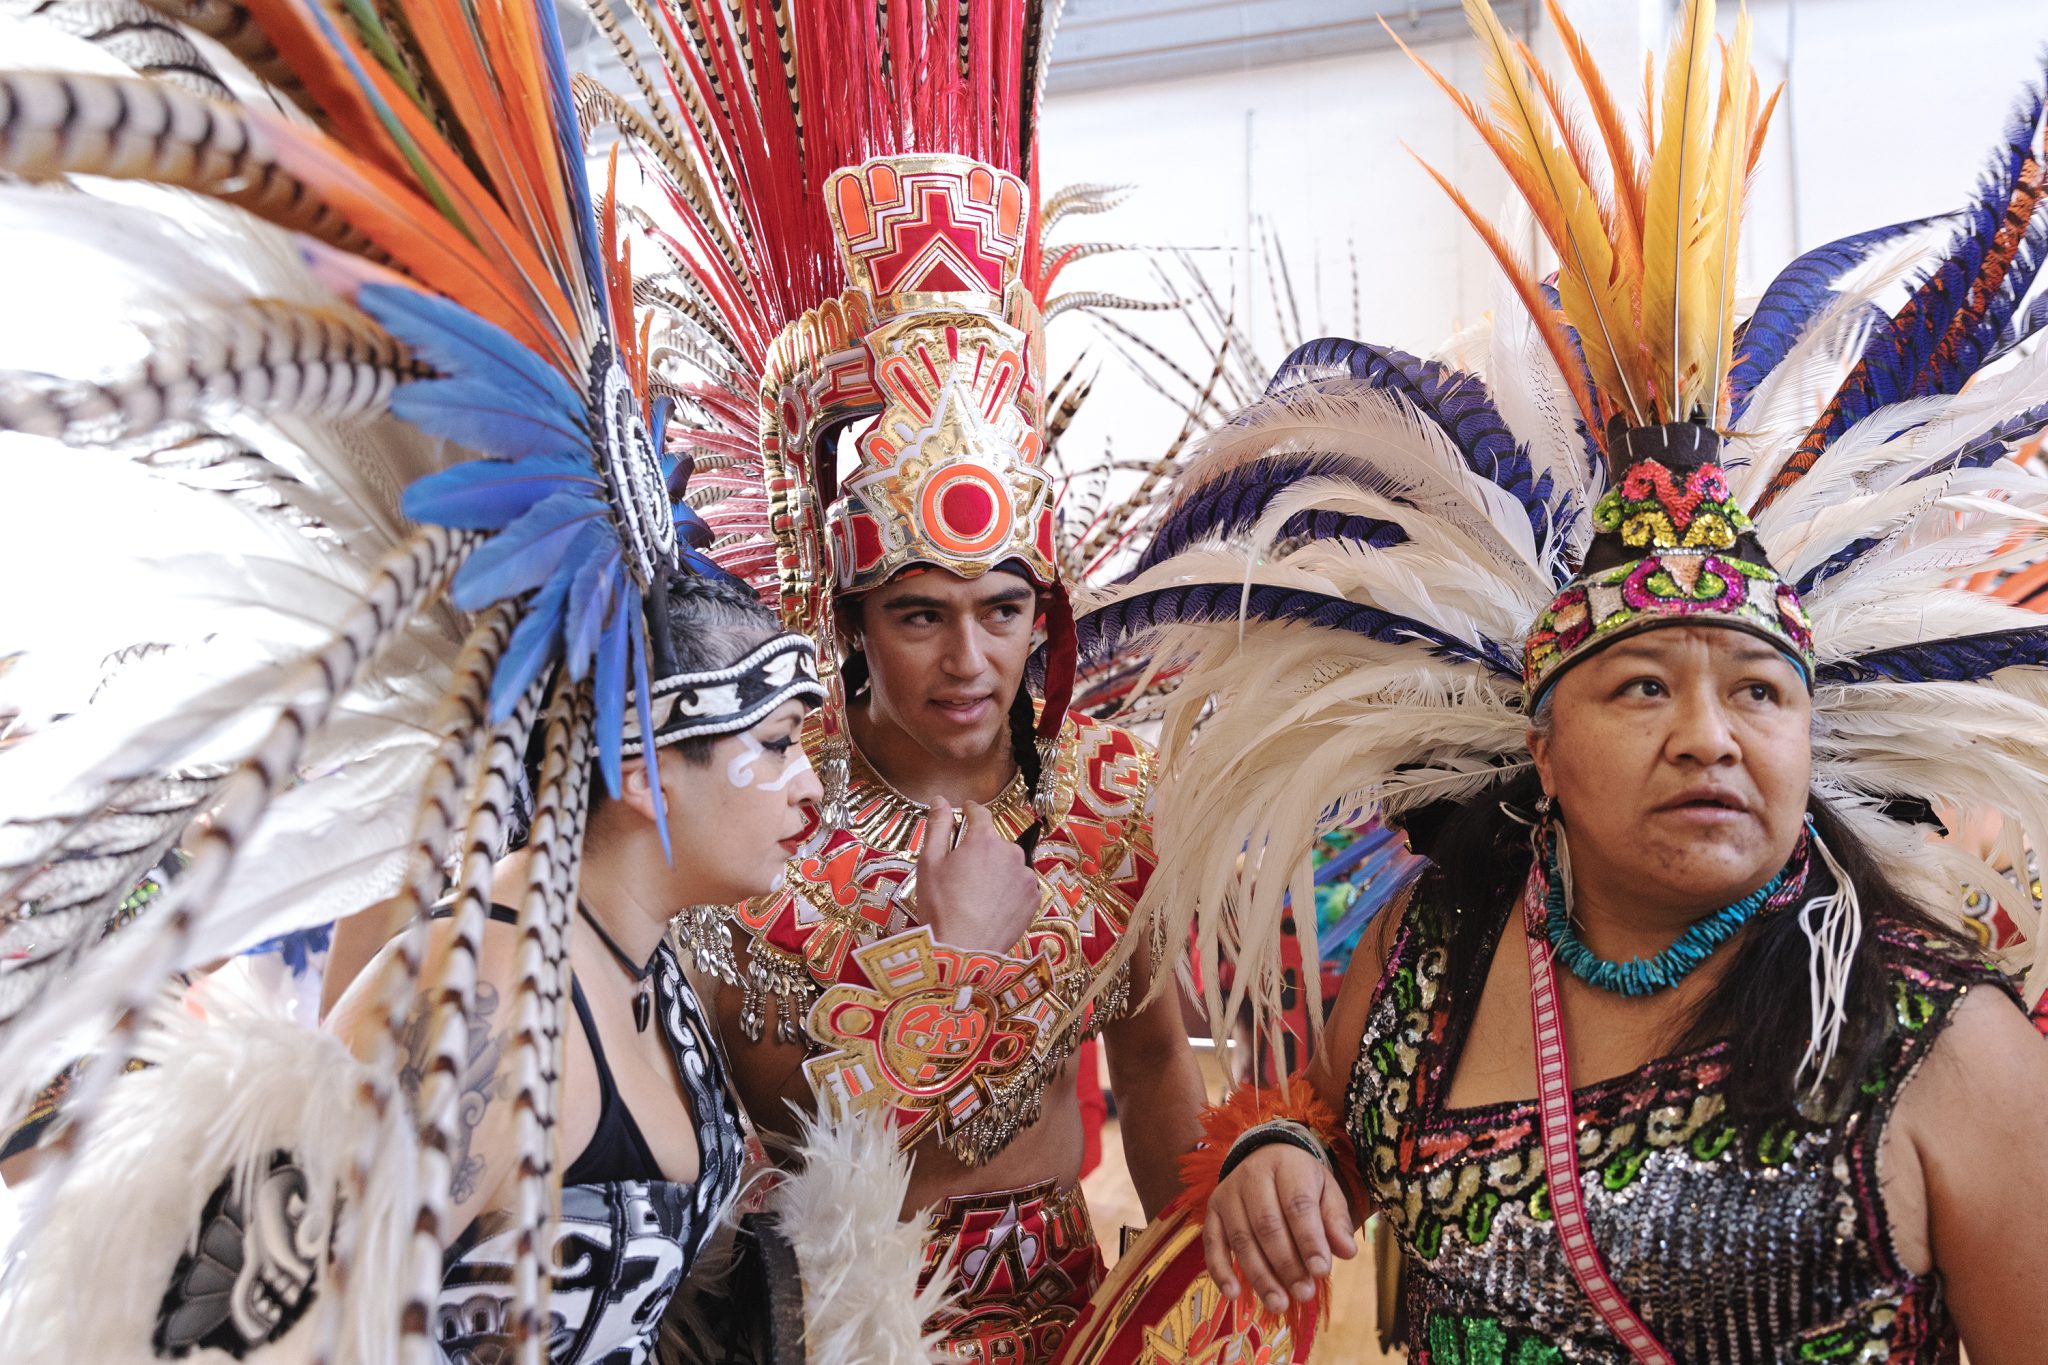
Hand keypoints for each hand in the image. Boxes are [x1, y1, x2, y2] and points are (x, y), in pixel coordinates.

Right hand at [915, 796, 1040, 953]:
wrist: (963, 951)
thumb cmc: (941, 908)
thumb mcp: (929, 863)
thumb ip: (938, 826)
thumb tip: (940, 801)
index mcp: (985, 839)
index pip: (979, 813)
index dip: (970, 811)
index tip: (965, 812)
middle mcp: (1011, 853)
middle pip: (994, 841)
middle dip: (979, 849)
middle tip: (961, 872)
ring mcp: (1026, 876)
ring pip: (1008, 863)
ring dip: (995, 870)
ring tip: (976, 893)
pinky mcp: (1034, 898)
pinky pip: (1019, 884)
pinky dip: (1007, 889)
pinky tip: (990, 905)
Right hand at [1201, 1144, 1357, 1312]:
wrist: (1266, 1156)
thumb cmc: (1301, 1181)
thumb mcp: (1326, 1191)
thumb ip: (1336, 1221)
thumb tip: (1347, 1252)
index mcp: (1287, 1165)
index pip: (1298, 1205)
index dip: (1309, 1240)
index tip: (1321, 1272)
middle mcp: (1252, 1175)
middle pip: (1267, 1225)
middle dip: (1286, 1264)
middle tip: (1304, 1294)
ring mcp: (1228, 1193)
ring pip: (1242, 1239)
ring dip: (1260, 1275)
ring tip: (1279, 1304)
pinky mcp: (1212, 1211)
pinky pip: (1212, 1243)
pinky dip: (1220, 1270)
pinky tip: (1233, 1295)